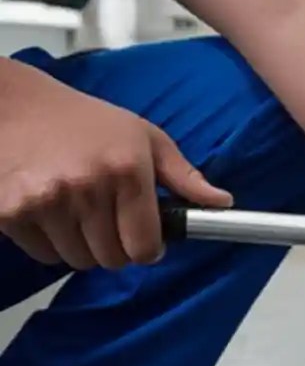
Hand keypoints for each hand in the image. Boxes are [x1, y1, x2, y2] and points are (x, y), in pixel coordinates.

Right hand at [0, 61, 232, 269]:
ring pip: (78, 260)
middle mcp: (87, 189)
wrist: (13, 105)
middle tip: (108, 218)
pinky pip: (44, 255)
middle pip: (113, 260)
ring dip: (83, 246)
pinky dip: (51, 243)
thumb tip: (222, 202)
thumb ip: (183, 175)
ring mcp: (45, 202)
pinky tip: (51, 210)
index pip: (146, 247)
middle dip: (116, 246)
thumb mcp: (144, 137)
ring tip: (78, 210)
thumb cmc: (83, 121)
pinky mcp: (9, 212)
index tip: (145, 238)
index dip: (148, 248)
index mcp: (126, 171)